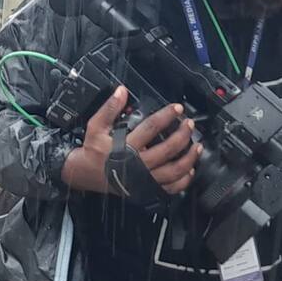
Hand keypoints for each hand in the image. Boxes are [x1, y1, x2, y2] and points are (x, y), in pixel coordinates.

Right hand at [61, 88, 198, 196]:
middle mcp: (138, 164)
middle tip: (189, 124)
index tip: (177, 108)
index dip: (166, 116)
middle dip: (182, 135)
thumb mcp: (95, 126)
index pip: (151, 128)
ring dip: (188, 158)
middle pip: (168, 149)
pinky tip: (189, 170)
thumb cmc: (93, 150)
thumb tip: (121, 91)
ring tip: (196, 146)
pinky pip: (170, 188)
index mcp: (126, 147)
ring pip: (173, 171)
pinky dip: (183, 181)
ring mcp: (144, 179)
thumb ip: (109, 108)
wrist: (85, 174)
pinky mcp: (146, 189)